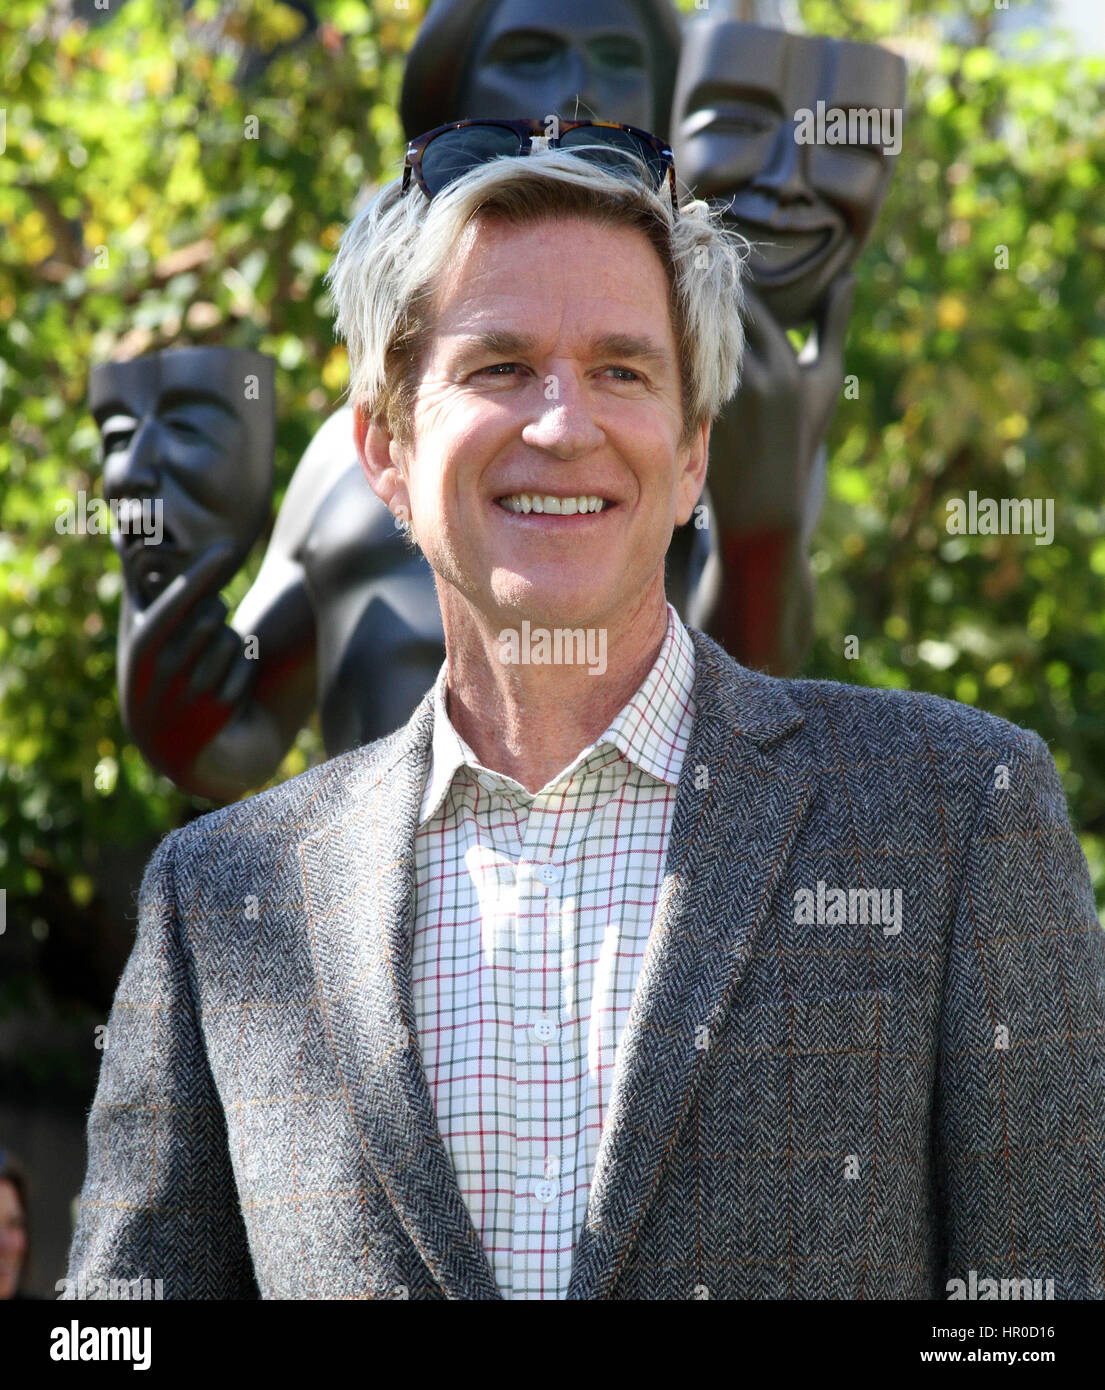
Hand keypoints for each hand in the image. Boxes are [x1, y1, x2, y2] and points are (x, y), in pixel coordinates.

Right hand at [118, 540, 253, 783]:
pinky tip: (225, 677)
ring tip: (210, 653)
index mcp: (142, 647)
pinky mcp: (221, 708)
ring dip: (229, 637)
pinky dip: (242, 662)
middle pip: (212, 613)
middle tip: (208, 618)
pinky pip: (245, 662)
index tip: (228, 548)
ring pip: (232, 637)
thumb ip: (141, 593)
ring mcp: (194, 691)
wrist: (169, 747)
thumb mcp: (138, 640)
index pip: (178, 600)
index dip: (204, 571)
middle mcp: (165, 669)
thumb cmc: (153, 675)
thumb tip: (127, 536)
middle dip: (216, 609)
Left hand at [707, 273, 855, 532]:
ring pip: (696, 343)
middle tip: (699, 271)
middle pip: (715, 320)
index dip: (735, 279)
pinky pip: (684, 371)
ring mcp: (717, 401)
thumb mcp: (825, 380)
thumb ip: (832, 324)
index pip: (748, 302)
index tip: (728, 264)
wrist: (766, 501)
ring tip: (687, 303)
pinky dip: (683, 354)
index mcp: (782, 369)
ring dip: (692, 324)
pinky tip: (680, 346)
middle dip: (709, 296)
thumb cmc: (802, 434)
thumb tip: (847, 274)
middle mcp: (748, 383)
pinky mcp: (694, 415)